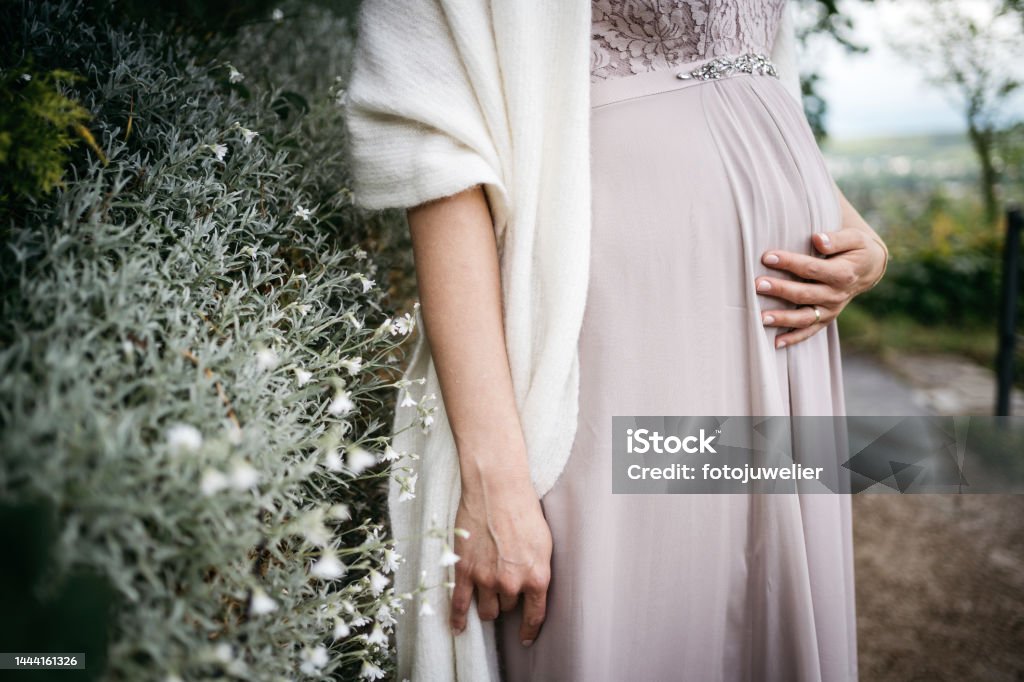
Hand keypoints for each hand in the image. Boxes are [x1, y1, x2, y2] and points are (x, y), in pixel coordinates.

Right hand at [449, 468, 551, 647]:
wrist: (497, 489)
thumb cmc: (524, 510)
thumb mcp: (544, 543)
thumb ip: (538, 569)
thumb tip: (533, 587)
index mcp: (537, 577)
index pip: (535, 615)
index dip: (530, 630)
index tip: (526, 638)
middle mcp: (512, 583)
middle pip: (508, 608)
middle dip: (507, 598)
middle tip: (503, 582)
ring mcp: (486, 579)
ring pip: (487, 610)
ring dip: (488, 605)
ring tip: (486, 596)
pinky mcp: (465, 570)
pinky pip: (460, 604)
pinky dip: (458, 619)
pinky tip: (458, 627)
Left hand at [756, 228, 887, 348]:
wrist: (869, 269)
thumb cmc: (856, 248)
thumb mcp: (854, 238)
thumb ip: (836, 239)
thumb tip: (817, 239)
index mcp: (843, 273)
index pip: (813, 269)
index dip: (790, 263)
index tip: (767, 257)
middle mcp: (837, 295)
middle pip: (805, 294)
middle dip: (780, 290)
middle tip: (757, 285)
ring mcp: (831, 309)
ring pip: (805, 317)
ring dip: (783, 318)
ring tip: (761, 318)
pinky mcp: (826, 318)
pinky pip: (809, 331)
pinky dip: (793, 338)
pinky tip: (775, 343)